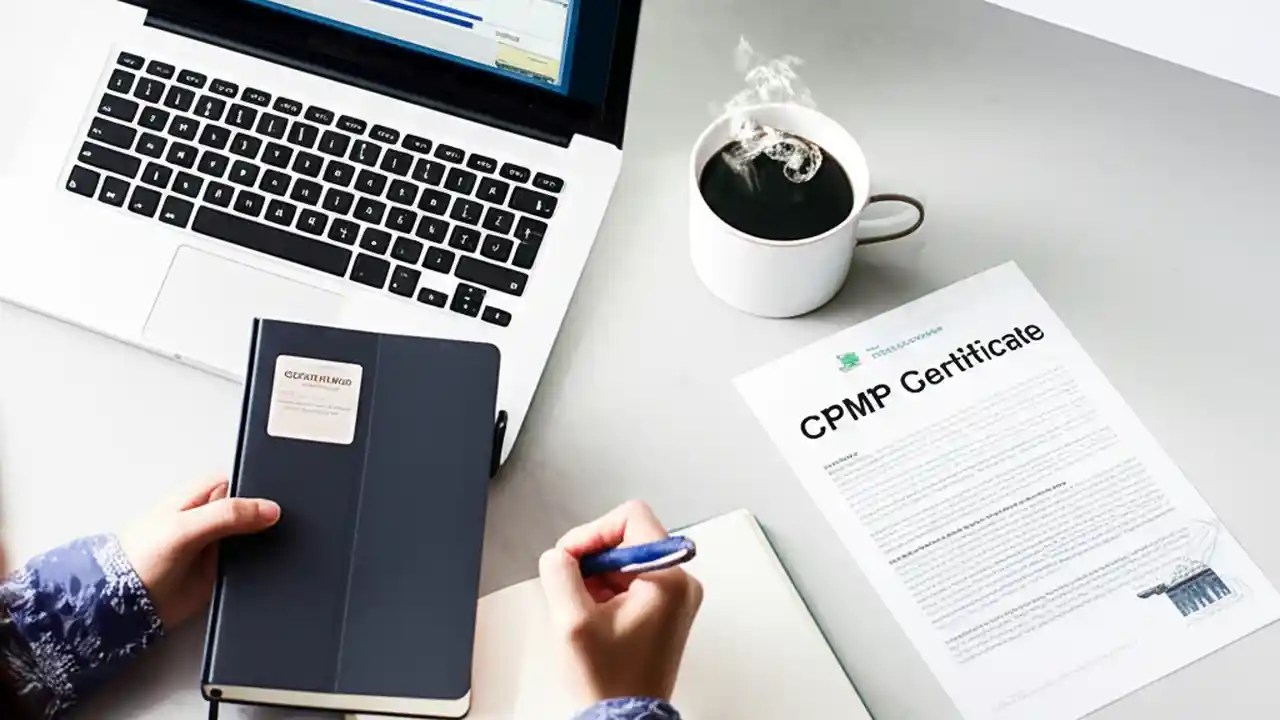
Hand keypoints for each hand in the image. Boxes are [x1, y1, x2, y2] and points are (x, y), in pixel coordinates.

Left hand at [119, 477, 280, 628]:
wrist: (128, 604)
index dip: (259, 491)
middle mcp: (211, 517)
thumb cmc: (139, 559)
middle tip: (268, 527)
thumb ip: (227, 514)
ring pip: (254, 536)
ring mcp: (217, 543)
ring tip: (256, 549)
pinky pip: (249, 562)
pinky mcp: (222, 568)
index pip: (242, 483)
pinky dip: (254, 564)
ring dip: (260, 542)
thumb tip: (270, 509)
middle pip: (251, 509)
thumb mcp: (185, 528)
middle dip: (263, 518)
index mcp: (200, 495)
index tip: (274, 504)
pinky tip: (252, 568)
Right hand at [538, 501, 702, 705]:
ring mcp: (675, 596)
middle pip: (628, 536)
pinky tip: (595, 617)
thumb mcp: (572, 622)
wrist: (625, 718)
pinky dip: (607, 591)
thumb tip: (559, 554)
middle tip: (574, 588)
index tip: (573, 557)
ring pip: (625, 558)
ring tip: (585, 611)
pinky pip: (630, 580)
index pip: (631, 516)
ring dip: (597, 577)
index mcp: (670, 579)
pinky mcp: (665, 609)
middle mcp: (681, 582)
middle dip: (593, 559)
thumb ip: (560, 574)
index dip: (593, 531)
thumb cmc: (610, 681)